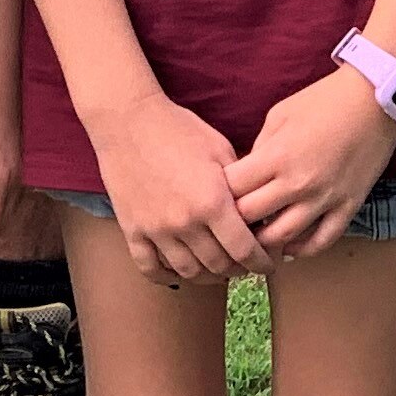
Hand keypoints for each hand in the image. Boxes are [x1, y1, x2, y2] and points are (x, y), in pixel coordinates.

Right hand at [83, 94, 267, 285]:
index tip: (267, 264)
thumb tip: (259, 212)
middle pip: (219, 265)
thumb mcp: (220, 150)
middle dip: (238, 269)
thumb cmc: (178, 129)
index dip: (261, 262)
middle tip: (245, 264)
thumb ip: (240, 185)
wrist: (128, 120)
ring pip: (189, 271)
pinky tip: (179, 269)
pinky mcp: (133, 230)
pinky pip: (151, 269)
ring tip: (217, 268)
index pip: (244, 249)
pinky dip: (168, 275)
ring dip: (207, 275)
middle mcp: (185, 223)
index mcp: (212, 202)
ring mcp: (156, 230)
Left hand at [226, 70, 395, 259]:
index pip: (232, 189)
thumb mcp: (279, 115)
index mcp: (276, 156)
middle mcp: (298, 183)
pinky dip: (302, 249)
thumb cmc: (323, 101)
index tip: (215, 194)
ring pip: (283, 237)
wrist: (374, 100)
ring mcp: (325, 199)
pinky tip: (289, 247)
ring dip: (263, 241)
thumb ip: (260, 148)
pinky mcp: (348, 207)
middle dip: (234, 220)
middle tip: (228, 221)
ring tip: (254, 238)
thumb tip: (247, 176)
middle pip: (251, 218)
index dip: (218, 193)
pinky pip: (321, 241)